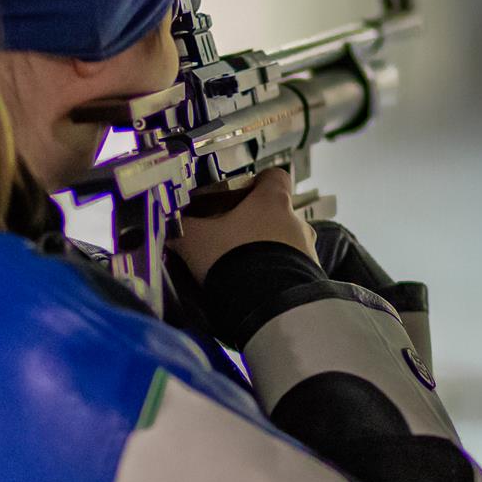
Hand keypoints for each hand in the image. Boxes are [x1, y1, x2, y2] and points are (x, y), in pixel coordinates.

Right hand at [168, 168, 319, 283]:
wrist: (268, 305)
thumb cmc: (233, 258)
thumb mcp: (195, 240)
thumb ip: (182, 228)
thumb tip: (169, 227)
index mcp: (273, 201)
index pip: (274, 176)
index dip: (257, 182)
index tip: (241, 194)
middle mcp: (297, 222)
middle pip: (278, 214)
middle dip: (257, 226)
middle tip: (232, 242)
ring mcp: (309, 252)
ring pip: (288, 244)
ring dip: (270, 253)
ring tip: (244, 272)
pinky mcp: (312, 280)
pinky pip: (294, 272)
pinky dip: (279, 277)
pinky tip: (258, 291)